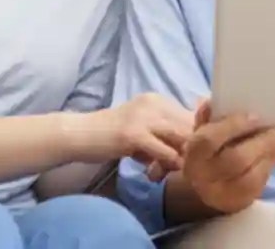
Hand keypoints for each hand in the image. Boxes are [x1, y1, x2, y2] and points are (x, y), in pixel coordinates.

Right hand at [77, 93, 192, 175]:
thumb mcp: (141, 131)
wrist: (80, 135)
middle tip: (174, 169)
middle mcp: (155, 103)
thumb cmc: (110, 137)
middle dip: (189, 151)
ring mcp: (144, 117)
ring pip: (181, 139)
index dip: (194, 139)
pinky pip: (164, 151)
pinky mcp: (134, 134)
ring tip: (161, 172)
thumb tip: (186, 155)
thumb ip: (162, 139)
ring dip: (179, 159)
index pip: (191, 117)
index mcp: (158, 100)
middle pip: (190, 127)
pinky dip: (167, 164)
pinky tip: (154, 174)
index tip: (185, 157)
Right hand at [181, 99, 274, 213]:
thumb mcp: (203, 133)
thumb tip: (213, 102)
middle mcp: (204, 177)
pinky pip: (258, 185)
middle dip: (262, 142)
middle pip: (235, 160)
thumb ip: (208, 117)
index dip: (232, 126)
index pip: (209, 140)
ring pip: (250, 176)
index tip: (255, 115)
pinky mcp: (239, 203)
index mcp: (193, 154)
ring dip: (271, 154)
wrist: (205, 188)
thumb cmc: (209, 152)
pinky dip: (269, 166)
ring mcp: (222, 194)